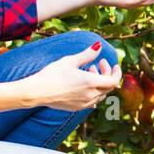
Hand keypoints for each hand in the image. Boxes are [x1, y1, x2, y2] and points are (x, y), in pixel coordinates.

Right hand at [2, 44, 122, 111]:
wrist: (37, 92)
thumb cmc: (52, 74)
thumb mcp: (70, 61)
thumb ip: (87, 54)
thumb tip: (99, 46)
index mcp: (91, 83)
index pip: (114, 81)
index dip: (116, 73)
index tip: (114, 64)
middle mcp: (90, 95)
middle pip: (108, 87)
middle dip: (106, 74)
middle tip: (98, 64)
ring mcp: (84, 104)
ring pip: (100, 95)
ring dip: (99, 83)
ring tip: (89, 71)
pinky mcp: (76, 108)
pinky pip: (92, 101)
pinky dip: (93, 91)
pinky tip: (84, 84)